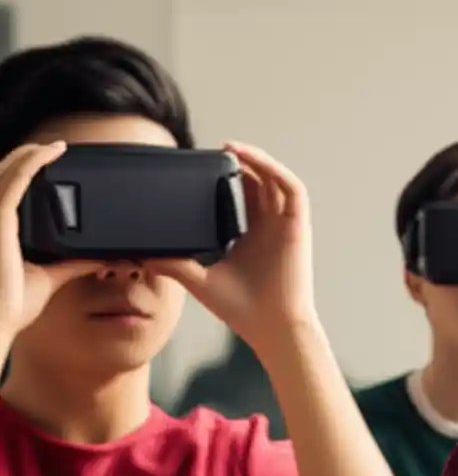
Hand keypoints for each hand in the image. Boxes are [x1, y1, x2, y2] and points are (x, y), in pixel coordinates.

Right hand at [0, 143, 103, 341]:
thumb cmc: (10, 307)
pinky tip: (48, 153)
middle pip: (4, 177)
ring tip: (54, 147)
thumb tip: (100, 257)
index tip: (47, 163)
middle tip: (54, 148)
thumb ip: (72, 263)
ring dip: (31, 155)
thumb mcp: (49, 278)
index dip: (21, 173)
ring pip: (8, 172)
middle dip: (27, 159)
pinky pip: (14, 182)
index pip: (6, 193)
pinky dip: (31, 163)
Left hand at [144, 142, 316, 354]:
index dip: (225, 178)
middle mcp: (267, 227)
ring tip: (231, 148)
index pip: (239, 197)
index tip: (201, 167)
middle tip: (215, 152)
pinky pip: (292, 190)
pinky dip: (276, 171)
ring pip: (275, 179)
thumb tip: (143, 253)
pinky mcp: (297, 227)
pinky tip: (254, 161)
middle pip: (258, 183)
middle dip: (239, 163)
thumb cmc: (241, 309)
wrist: (270, 327)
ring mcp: (283, 225)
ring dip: (257, 159)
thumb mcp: (198, 280)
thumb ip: (173, 264)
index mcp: (247, 237)